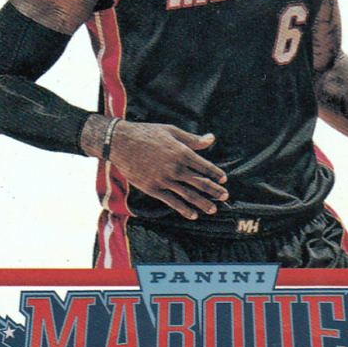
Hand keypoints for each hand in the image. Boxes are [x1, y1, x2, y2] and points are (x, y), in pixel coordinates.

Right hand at [110, 121, 228, 219]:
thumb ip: (192, 139)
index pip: (205, 166)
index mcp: (182, 152)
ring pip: (189, 195)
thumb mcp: (172, 131)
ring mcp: (164, 180)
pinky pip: (172, 202)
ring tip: (213, 209)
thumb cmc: (147, 133)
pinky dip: (183, 209)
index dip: (216, 174)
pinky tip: (192, 215)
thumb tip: (211, 138)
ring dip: (203, 203)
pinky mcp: (153, 188)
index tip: (223, 180)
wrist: (121, 142)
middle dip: (214, 191)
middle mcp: (176, 168)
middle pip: (200, 182)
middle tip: (225, 196)